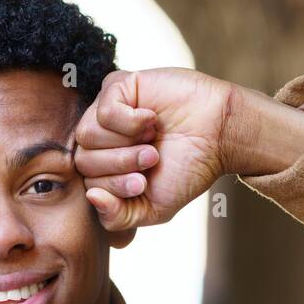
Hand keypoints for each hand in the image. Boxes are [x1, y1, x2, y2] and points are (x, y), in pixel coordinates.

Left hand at [72, 67, 234, 230]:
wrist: (219, 136)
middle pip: (84, 159)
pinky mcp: (117, 87)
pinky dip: (130, 122)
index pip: (87, 183)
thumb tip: (90, 197)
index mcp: (105, 169)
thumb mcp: (152, 208)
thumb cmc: (187, 170)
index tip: (143, 184)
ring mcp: (106, 112)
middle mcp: (101, 140)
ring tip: (152, 141)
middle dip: (120, 166)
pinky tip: (151, 119)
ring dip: (125, 145)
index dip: (113, 187)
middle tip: (152, 159)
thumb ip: (118, 216)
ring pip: (87, 135)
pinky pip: (104, 111)